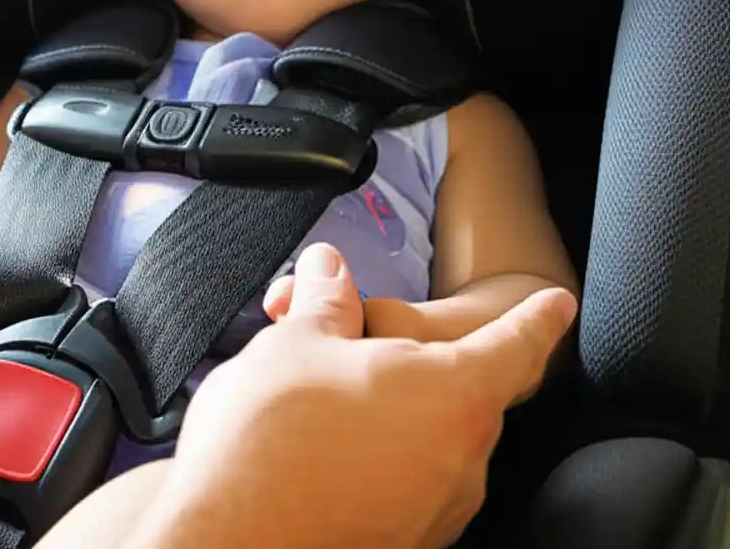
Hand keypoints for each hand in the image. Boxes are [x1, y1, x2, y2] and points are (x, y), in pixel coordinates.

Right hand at [127, 243, 577, 548]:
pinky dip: (374, 467)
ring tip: (315, 410)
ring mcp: (434, 512)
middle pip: (457, 395)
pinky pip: (402, 488)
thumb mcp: (293, 344)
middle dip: (414, 368)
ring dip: (390, 421)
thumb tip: (329, 269)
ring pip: (427, 446)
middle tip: (349, 350)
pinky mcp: (403, 545)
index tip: (558, 304)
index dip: (537, 318)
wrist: (231, 540)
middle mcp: (461, 459)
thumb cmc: (267, 441)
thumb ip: (325, 302)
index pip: (515, 343)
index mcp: (452, 393)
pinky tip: (315, 460)